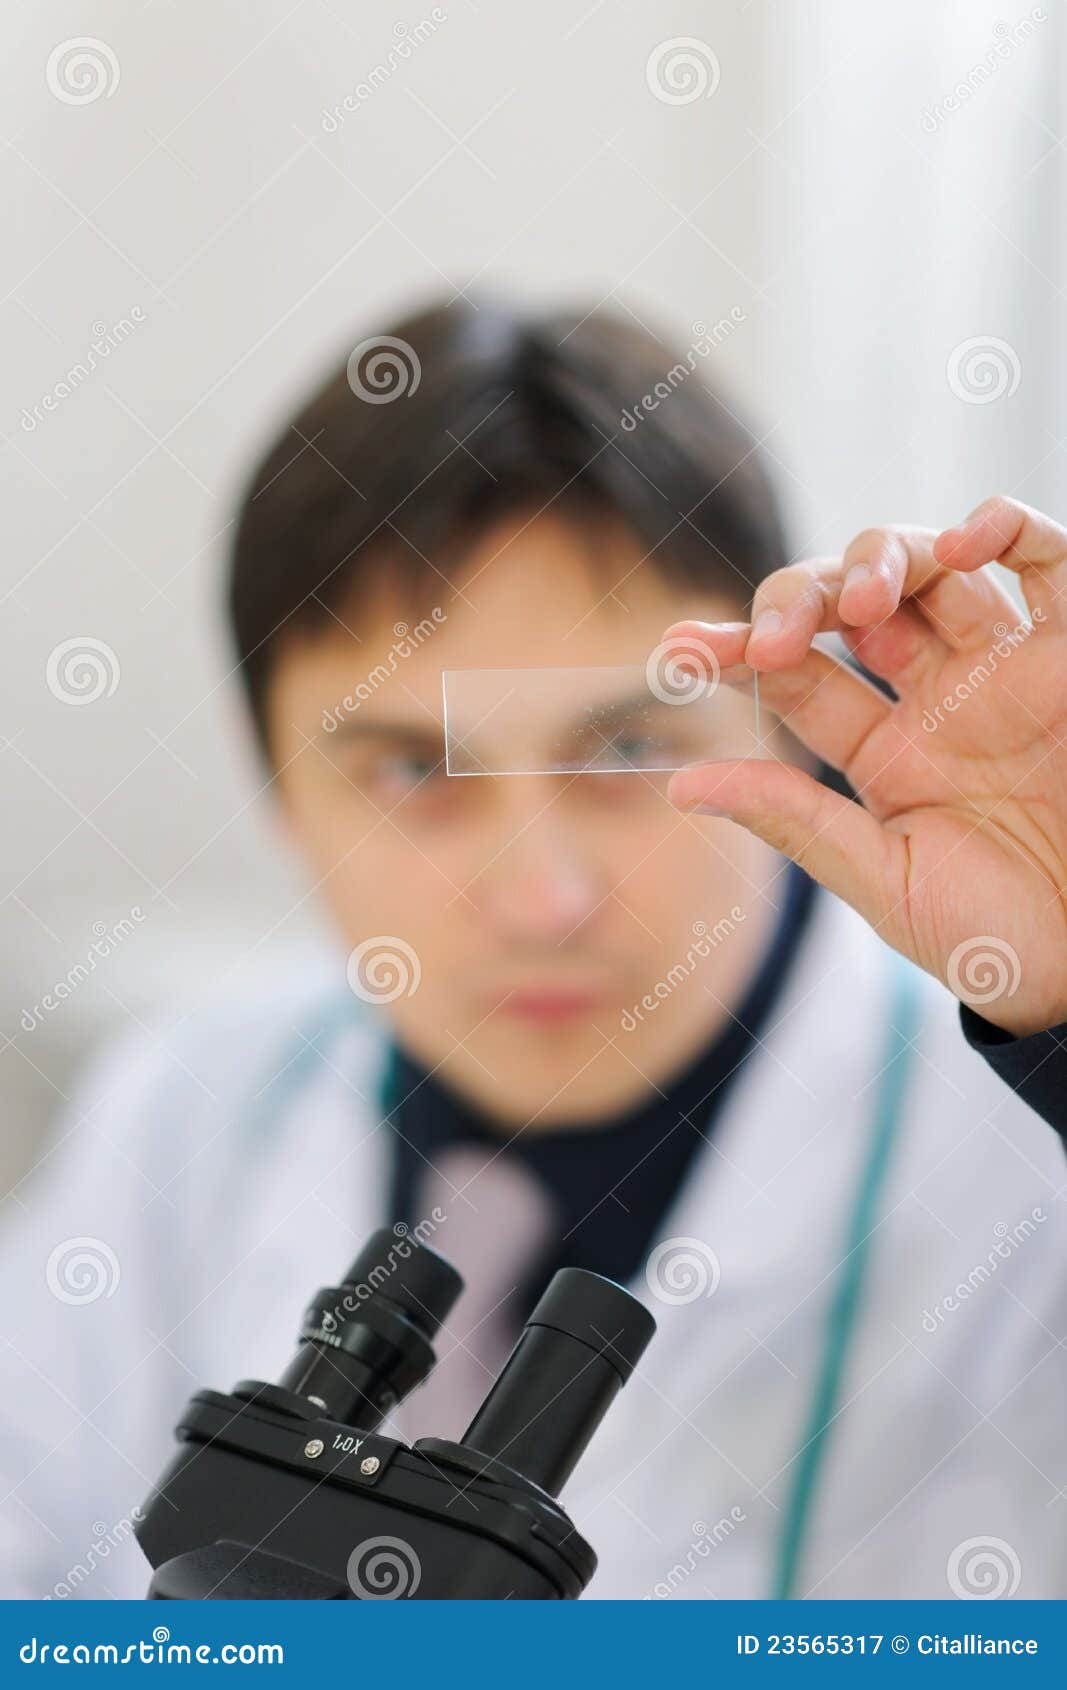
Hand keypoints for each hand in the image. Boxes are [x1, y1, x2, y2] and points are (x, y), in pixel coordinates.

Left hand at [661, 496, 1066, 1035]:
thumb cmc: (995, 937)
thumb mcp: (885, 883)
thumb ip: (796, 823)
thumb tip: (682, 784)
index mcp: (882, 751)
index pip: (794, 676)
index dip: (735, 652)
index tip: (679, 652)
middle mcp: (936, 697)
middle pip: (853, 605)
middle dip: (803, 600)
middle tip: (776, 634)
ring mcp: (1004, 668)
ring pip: (933, 567)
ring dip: (887, 558)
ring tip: (864, 598)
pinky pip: (1045, 561)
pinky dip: (1008, 528)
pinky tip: (966, 539)